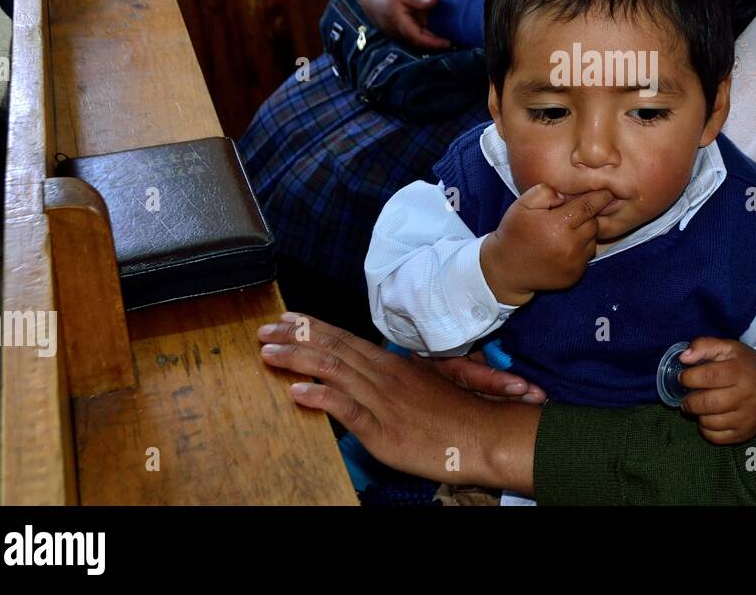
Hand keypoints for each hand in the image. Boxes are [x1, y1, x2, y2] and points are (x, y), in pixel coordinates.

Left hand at [258, 313, 539, 490]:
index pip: (347, 340)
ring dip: (297, 360)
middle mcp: (385, 376)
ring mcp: (383, 401)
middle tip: (265, 328)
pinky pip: (347, 409)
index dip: (316, 329)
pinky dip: (320, 397)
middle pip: (333, 349)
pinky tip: (297, 391)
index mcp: (396, 365)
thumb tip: (394, 364)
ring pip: (333, 371)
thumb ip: (412, 375)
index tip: (290, 319)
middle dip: (296, 337)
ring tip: (268, 352)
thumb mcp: (439, 382)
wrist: (490, 436)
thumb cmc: (469, 413)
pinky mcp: (383, 430)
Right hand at [357, 0, 450, 50]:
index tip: (450, 42)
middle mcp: (398, 33)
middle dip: (436, 44)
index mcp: (400, 24)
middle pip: (420, 43)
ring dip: (430, 41)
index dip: (435, 43)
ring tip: (448, 37)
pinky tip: (435, 31)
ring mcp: (396, 34)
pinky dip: (424, 36)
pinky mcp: (397, 32)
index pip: (420, 39)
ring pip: (416, 41)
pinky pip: (412, 36)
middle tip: (455, 41)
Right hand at [480, 184, 614, 305]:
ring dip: (585, 234)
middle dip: (588, 216)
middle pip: (594, 223)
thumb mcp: (523, 204)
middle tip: (572, 214)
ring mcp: (574, 263)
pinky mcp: (574, 276)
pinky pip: (586, 256)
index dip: (601, 197)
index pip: (589, 206)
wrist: (506, 269)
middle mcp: (570, 246)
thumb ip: (546, 192)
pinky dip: (580, 249)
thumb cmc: (514, 232)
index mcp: (558, 225)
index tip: (607, 191)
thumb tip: (567, 196)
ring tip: (565, 232)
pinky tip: (563, 247)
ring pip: (592, 240)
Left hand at [678, 337, 755, 444]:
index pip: (709, 376)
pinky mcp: (746, 433)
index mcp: (742, 371)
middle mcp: (748, 396)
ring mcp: (748, 417)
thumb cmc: (743, 365)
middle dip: (689, 401)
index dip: (689, 378)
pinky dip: (706, 429)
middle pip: (707, 403)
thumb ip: (703, 346)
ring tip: (698, 406)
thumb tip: (683, 358)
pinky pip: (716, 437)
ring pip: (709, 422)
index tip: (682, 378)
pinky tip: (708, 417)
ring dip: (697, 415)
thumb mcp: (727, 347)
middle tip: (686, 397)